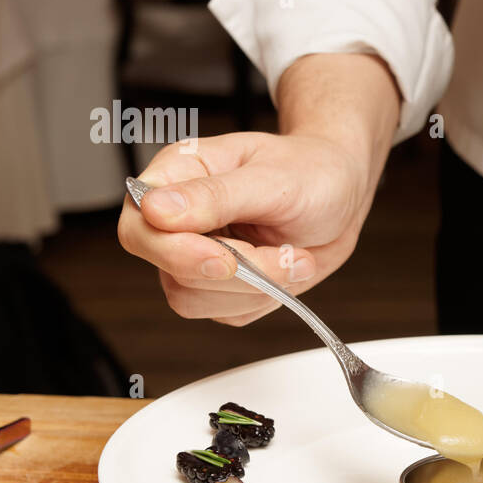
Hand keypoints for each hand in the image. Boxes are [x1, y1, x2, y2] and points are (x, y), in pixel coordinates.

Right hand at [117, 131, 378, 324]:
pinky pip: (227, 312)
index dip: (174, 251)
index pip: (139, 227)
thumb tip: (155, 210)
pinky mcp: (221, 288)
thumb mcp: (273, 178)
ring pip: (193, 299)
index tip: (225, 258)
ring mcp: (196, 256)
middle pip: (167, 270)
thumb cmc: (311, 170)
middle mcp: (179, 219)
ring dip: (257, 287)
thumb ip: (215, 196)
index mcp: (177, 176)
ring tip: (296, 256)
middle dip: (235, 273)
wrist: (344, 192)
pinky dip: (266, 298)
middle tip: (284, 255)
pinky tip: (288, 268)